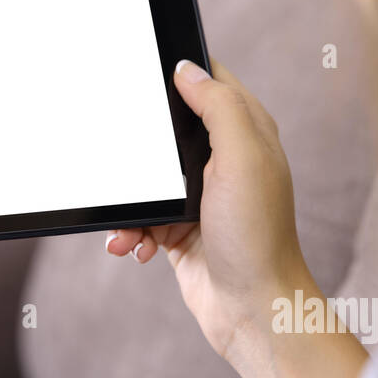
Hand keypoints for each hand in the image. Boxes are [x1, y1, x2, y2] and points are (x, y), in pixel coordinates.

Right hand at [105, 59, 366, 377]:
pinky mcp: (177, 228)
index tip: (143, 67)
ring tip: (127, 223)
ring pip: (144, 177)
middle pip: (165, 128)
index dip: (179, 70)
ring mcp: (198, 196)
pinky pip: (139, 216)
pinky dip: (129, 230)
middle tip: (120, 155)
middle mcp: (222, 159)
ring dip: (128, 200)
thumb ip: (218, 107)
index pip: (209, 81)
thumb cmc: (256, 236)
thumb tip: (186, 68)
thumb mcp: (242, 158)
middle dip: (136, 144)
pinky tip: (131, 245)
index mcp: (245, 132)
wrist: (252, 310)